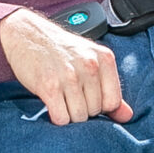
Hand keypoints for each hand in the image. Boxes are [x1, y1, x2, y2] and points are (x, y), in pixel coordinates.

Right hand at [0, 8, 133, 124]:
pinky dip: (56, 118)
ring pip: (78, 118)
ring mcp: (69, 76)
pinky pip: (61, 118)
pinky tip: (51, 104)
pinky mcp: (49, 86)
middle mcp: (89, 65)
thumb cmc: (60, 49)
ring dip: (68, 114)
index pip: (113, 101)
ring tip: (60, 98)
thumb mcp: (90, 60)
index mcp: (104, 58)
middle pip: (95, 111)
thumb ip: (110, 88)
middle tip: (69, 95)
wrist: (26, 33)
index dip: (99, 106)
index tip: (87, 97)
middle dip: (82, 109)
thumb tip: (127, 116)